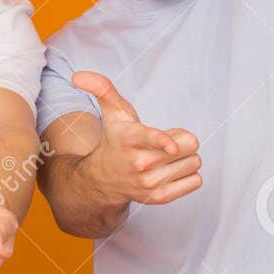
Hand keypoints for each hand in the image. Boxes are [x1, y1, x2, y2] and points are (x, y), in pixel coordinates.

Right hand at [70, 71, 200, 207]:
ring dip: (185, 158)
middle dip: (183, 140)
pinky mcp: (160, 197)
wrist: (105, 179)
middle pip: (189, 146)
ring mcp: (150, 183)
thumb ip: (101, 88)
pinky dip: (188, 174)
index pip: (152, 139)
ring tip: (164, 157)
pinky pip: (195, 181)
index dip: (165, 141)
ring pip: (194, 163)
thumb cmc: (115, 141)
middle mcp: (139, 163)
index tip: (172, 147)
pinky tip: (169, 172)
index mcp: (129, 138)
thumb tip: (78, 76)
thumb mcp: (111, 112)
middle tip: (165, 142)